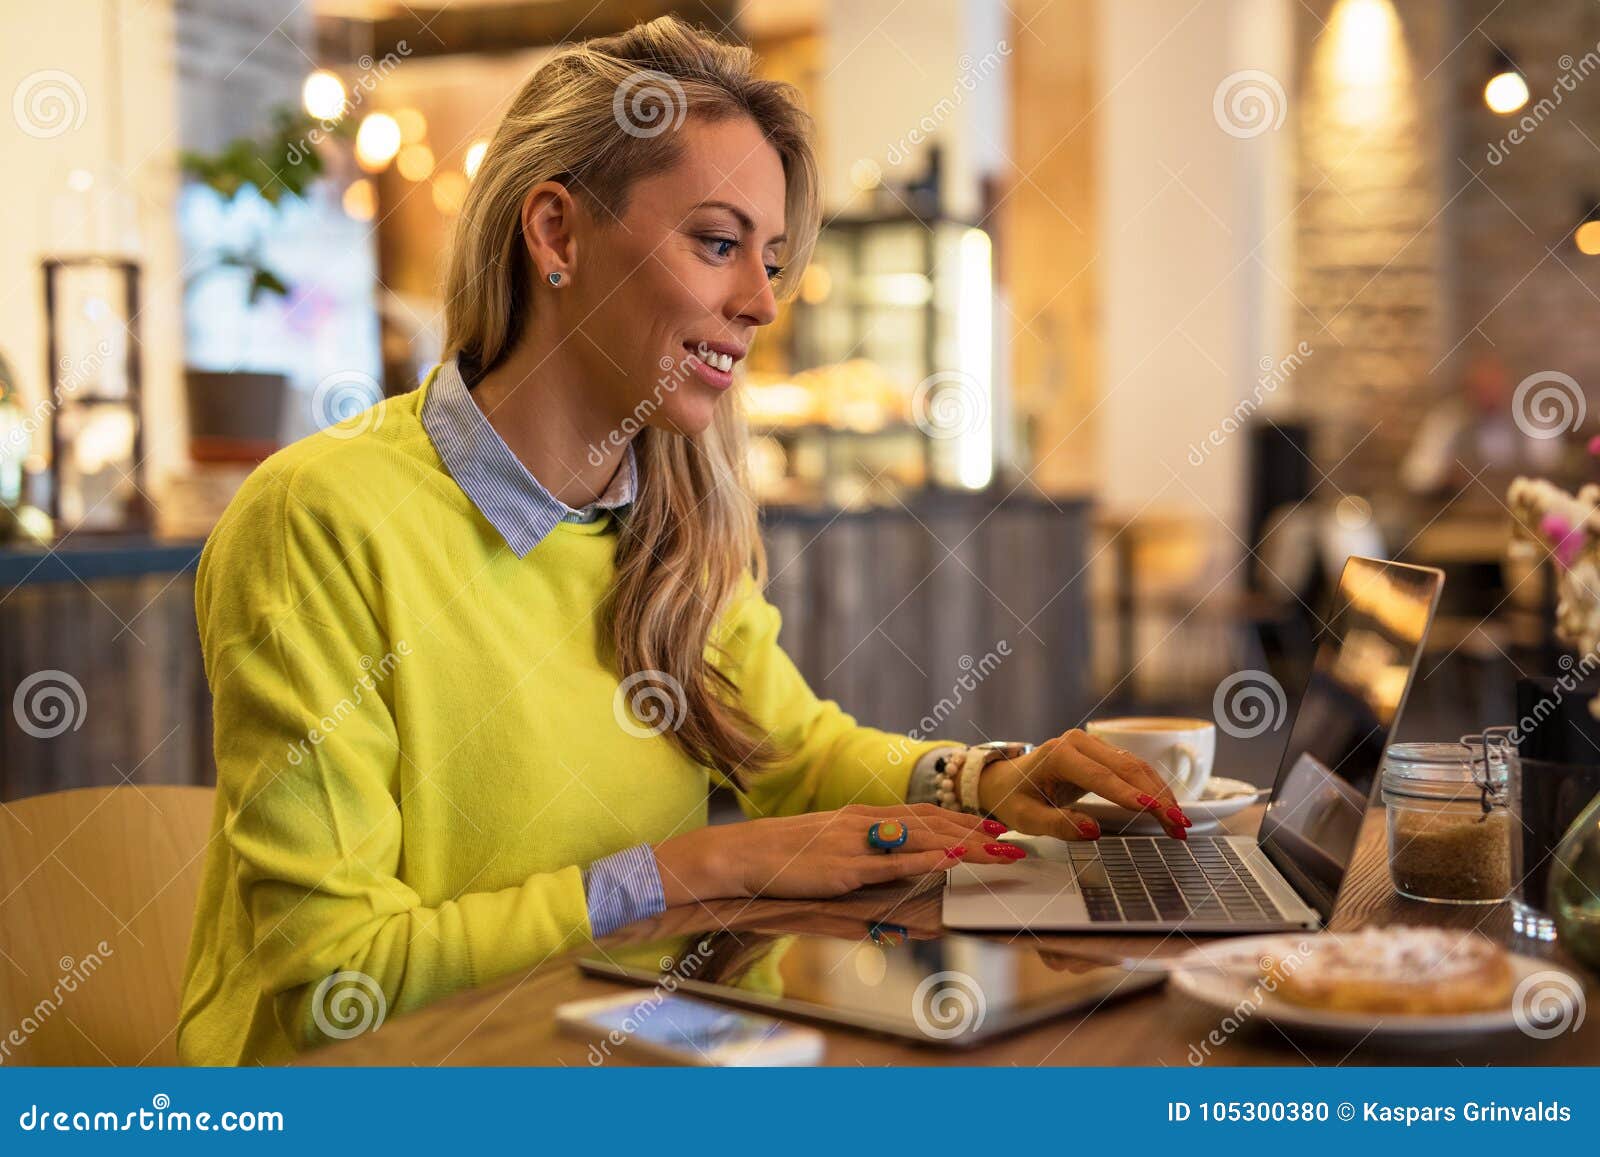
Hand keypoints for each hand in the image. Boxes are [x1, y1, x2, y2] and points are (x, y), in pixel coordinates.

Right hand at [651, 804, 1027, 903]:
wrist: (741, 855)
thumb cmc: (783, 860)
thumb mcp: (830, 856)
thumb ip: (867, 874)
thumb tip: (897, 906)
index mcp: (863, 817)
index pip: (924, 814)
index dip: (963, 821)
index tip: (995, 828)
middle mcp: (865, 823)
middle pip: (933, 822)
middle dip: (976, 832)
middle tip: (1014, 841)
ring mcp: (856, 842)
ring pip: (921, 838)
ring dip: (965, 844)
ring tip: (999, 850)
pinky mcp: (843, 867)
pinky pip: (890, 863)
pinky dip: (923, 859)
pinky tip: (949, 859)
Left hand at [977, 729, 1192, 840]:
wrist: (1007, 781)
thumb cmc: (1014, 799)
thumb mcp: (1026, 818)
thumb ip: (1058, 824)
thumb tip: (1093, 832)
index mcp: (1058, 754)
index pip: (1100, 776)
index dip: (1129, 795)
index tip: (1154, 810)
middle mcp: (1079, 743)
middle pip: (1127, 769)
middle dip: (1156, 798)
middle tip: (1178, 824)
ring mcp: (1093, 745)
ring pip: (1137, 767)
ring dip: (1161, 795)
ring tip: (1179, 823)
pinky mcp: (1104, 754)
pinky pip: (1135, 770)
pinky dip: (1154, 790)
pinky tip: (1167, 808)